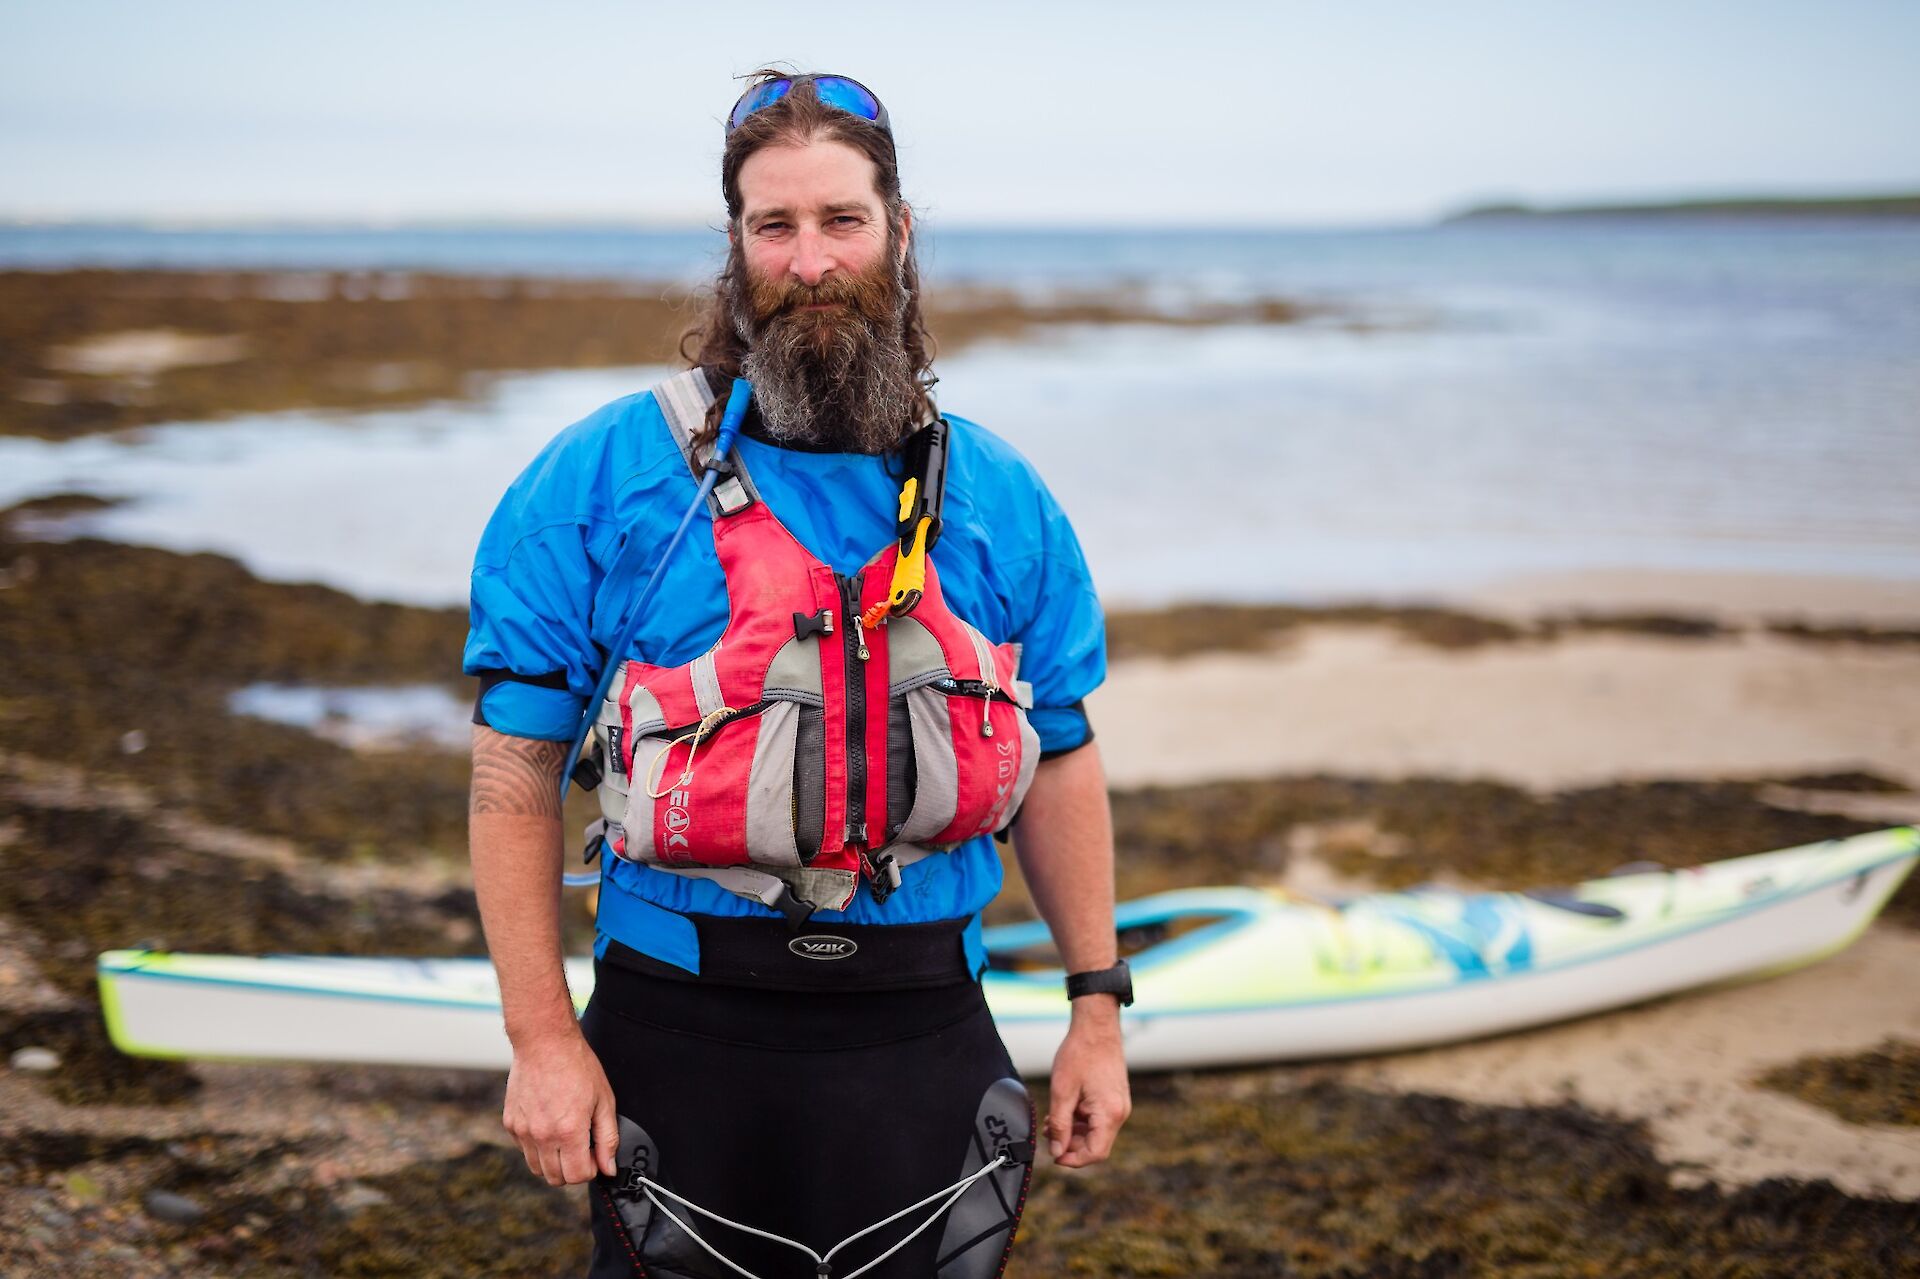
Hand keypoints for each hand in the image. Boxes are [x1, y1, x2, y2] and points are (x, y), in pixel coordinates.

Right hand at [502, 1029, 619, 1185]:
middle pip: (556, 1178)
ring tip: (565, 1138)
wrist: (544, 1043)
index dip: (591, 1170)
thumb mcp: (604, 1100)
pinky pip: (524, 1150)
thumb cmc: (576, 1065)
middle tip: (581, 1149)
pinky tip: (548, 1125)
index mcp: (569, 1130)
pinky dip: (537, 1147)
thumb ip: (608, 1138)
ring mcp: (523, 1131)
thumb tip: (608, 1167)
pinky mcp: (511, 1124)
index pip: (578, 1176)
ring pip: (537, 1169)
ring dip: (554, 1162)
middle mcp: (543, 1135)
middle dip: (573, 1170)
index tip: (595, 1157)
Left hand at [1045, 998, 1130, 1167]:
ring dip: (1074, 1132)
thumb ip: (1060, 1126)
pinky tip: (1065, 1110)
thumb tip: (1057, 1151)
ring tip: (1053, 1121)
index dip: (1073, 1160)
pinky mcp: (1114, 1098)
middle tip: (1049, 1134)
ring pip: (1096, 1132)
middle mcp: (1119, 1113)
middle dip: (1070, 1144)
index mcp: (1109, 1114)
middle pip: (1095, 1144)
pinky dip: (1081, 1120)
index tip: (1054, 1156)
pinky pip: (1098, 1119)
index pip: (1095, 1153)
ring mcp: (1119, 1105)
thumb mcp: (1062, 1092)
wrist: (1097, 1027)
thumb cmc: (1080, 1054)